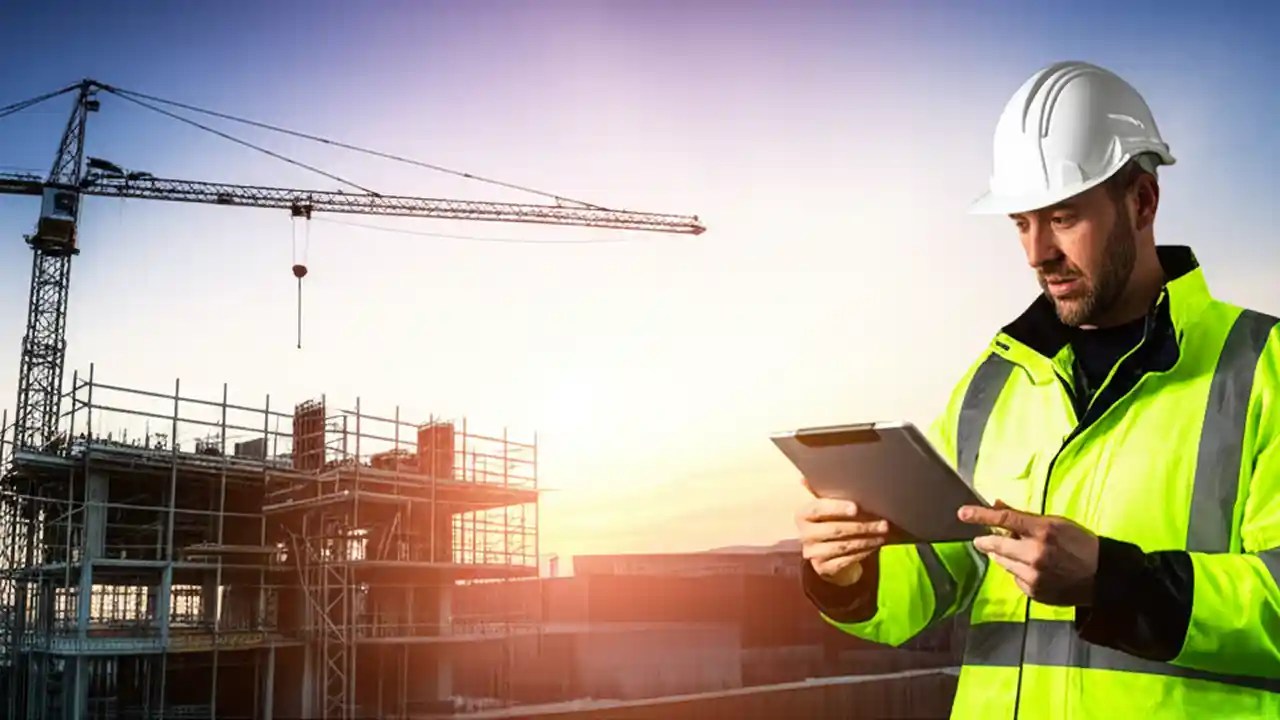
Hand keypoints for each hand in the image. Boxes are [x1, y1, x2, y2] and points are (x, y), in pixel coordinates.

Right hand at [795, 497, 890, 586]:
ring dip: (866, 539)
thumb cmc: (830, 521)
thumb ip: (821, 490)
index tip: (856, 508)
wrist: (827, 552)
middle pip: (834, 530)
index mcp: (803, 515)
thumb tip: (807, 476)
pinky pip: (846, 560)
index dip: (836, 508)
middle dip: (862, 526)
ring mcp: (813, 553)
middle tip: (883, 523)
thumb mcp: (827, 505)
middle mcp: (804, 535)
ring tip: (882, 533)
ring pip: (843, 546)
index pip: (817, 509)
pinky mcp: (823, 568)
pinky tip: (875, 545)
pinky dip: (863, 552)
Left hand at [958, 501, 1098, 606]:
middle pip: (997, 545)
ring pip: (1003, 563)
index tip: (962, 513)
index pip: (1005, 519)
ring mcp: (1034, 576)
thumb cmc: (1079, 543)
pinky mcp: (1035, 592)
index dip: (981, 515)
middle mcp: (1035, 554)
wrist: (1103, 575)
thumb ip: (1023, 516)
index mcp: (1043, 531)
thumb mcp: (1055, 522)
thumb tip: (996, 504)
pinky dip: (1017, 572)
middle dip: (986, 541)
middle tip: (981, 539)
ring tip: (1020, 553)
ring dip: (1003, 556)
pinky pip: (1015, 578)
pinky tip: (1033, 570)